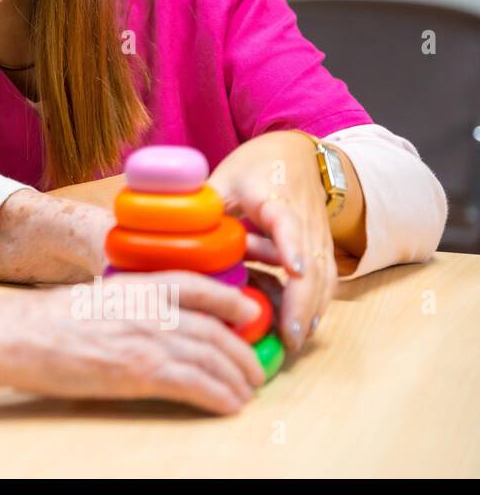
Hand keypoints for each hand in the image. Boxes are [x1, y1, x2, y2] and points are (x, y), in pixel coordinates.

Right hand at [0, 272, 265, 413]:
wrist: (18, 335)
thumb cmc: (45, 321)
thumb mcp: (95, 299)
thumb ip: (129, 306)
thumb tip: (151, 324)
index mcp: (136, 286)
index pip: (198, 286)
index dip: (230, 301)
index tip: (248, 314)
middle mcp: (150, 309)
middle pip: (215, 329)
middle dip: (242, 352)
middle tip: (253, 369)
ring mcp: (147, 339)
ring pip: (213, 358)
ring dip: (238, 378)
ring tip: (247, 392)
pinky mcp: (140, 372)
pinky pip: (197, 385)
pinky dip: (220, 396)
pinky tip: (230, 406)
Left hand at [208, 131, 336, 352]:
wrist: (294, 153)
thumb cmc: (254, 166)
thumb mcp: (224, 179)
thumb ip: (203, 206)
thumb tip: (168, 232)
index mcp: (276, 198)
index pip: (287, 223)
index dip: (290, 246)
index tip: (294, 270)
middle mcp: (304, 220)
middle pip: (312, 262)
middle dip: (302, 300)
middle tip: (288, 334)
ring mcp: (318, 235)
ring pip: (324, 276)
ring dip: (311, 309)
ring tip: (293, 341)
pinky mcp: (322, 247)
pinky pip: (327, 279)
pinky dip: (318, 304)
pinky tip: (304, 328)